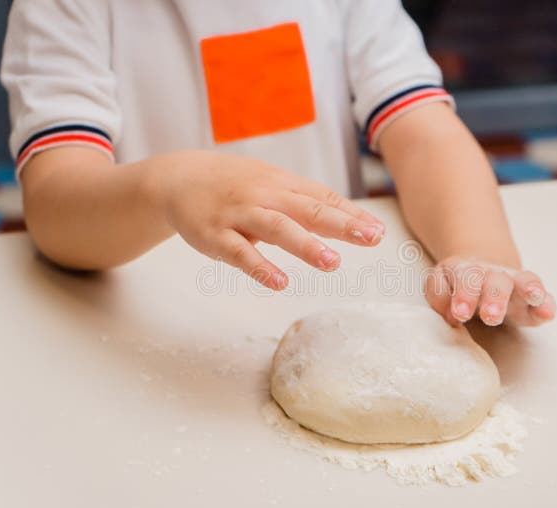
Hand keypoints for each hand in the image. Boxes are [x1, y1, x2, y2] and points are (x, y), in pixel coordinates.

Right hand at [148, 150, 384, 289]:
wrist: (177, 177)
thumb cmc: (235, 185)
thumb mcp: (272, 185)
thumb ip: (307, 202)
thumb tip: (351, 221)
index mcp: (282, 184)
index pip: (322, 199)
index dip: (351, 215)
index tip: (379, 232)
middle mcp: (264, 196)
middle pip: (307, 210)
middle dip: (341, 225)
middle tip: (371, 239)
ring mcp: (239, 214)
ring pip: (276, 228)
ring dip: (305, 245)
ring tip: (333, 262)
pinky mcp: (215, 235)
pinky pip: (239, 252)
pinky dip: (259, 267)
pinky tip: (280, 282)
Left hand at [425, 256, 556, 326]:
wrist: (481, 271)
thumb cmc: (457, 284)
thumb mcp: (441, 284)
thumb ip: (439, 296)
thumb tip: (450, 315)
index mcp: (469, 272)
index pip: (467, 281)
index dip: (463, 296)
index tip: (459, 314)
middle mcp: (494, 275)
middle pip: (497, 282)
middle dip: (495, 298)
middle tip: (491, 316)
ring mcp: (516, 285)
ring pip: (525, 282)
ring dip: (530, 290)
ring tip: (534, 297)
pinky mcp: (532, 301)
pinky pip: (544, 299)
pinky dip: (548, 304)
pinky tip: (549, 313)